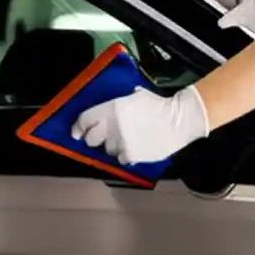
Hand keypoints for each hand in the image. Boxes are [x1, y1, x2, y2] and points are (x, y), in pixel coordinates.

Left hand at [71, 85, 209, 164]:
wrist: (178, 120)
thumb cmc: (158, 104)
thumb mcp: (136, 95)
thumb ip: (120, 103)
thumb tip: (113, 108)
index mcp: (110, 109)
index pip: (84, 120)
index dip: (78, 127)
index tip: (76, 132)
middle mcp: (111, 127)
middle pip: (91, 139)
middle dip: (93, 138)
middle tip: (100, 137)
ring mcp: (121, 143)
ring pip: (107, 150)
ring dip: (113, 146)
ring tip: (125, 140)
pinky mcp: (131, 156)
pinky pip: (121, 159)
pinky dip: (125, 155)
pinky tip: (134, 148)